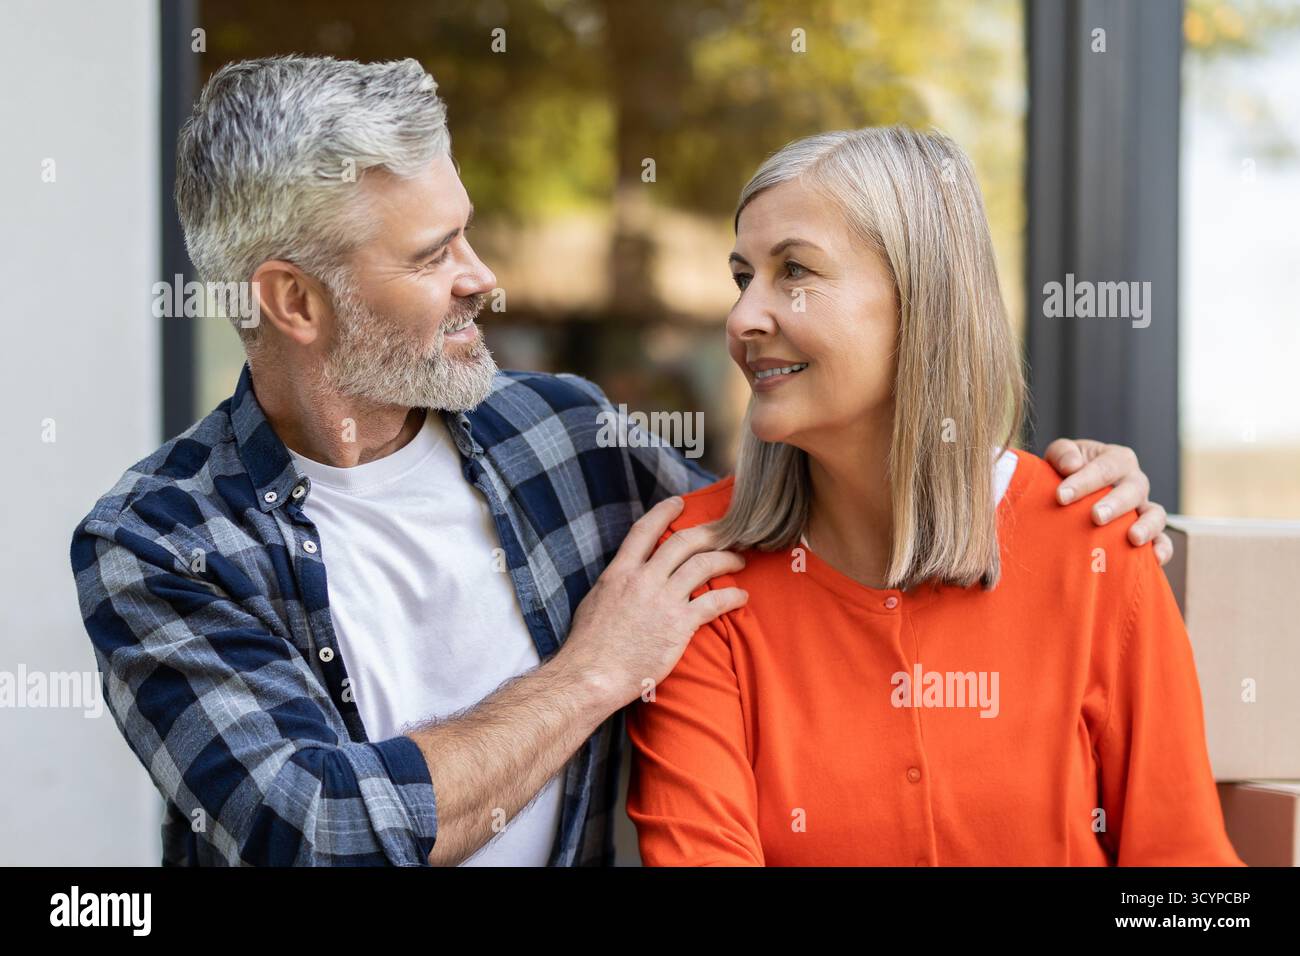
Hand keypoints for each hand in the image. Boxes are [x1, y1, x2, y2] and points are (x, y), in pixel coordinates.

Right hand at [560, 496, 747, 706]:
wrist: (592, 675)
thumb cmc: (588, 647)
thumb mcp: (594, 602)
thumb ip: (614, 585)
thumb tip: (622, 578)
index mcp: (620, 572)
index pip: (644, 531)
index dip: (663, 512)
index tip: (679, 502)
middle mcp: (643, 580)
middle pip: (683, 541)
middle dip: (709, 532)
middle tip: (726, 531)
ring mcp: (663, 600)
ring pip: (703, 565)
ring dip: (726, 559)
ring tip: (739, 561)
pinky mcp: (679, 625)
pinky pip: (713, 602)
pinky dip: (732, 597)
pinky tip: (741, 597)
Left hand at [1044, 438, 1172, 565]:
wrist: (1072, 492)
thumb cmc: (1066, 470)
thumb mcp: (1061, 453)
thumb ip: (1062, 453)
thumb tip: (1071, 466)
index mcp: (1117, 459)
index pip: (1105, 467)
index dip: (1084, 481)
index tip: (1061, 496)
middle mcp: (1135, 481)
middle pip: (1134, 489)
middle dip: (1115, 504)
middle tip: (1096, 517)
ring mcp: (1144, 507)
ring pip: (1156, 514)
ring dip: (1147, 526)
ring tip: (1133, 539)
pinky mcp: (1147, 531)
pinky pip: (1162, 539)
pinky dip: (1163, 548)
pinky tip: (1155, 559)